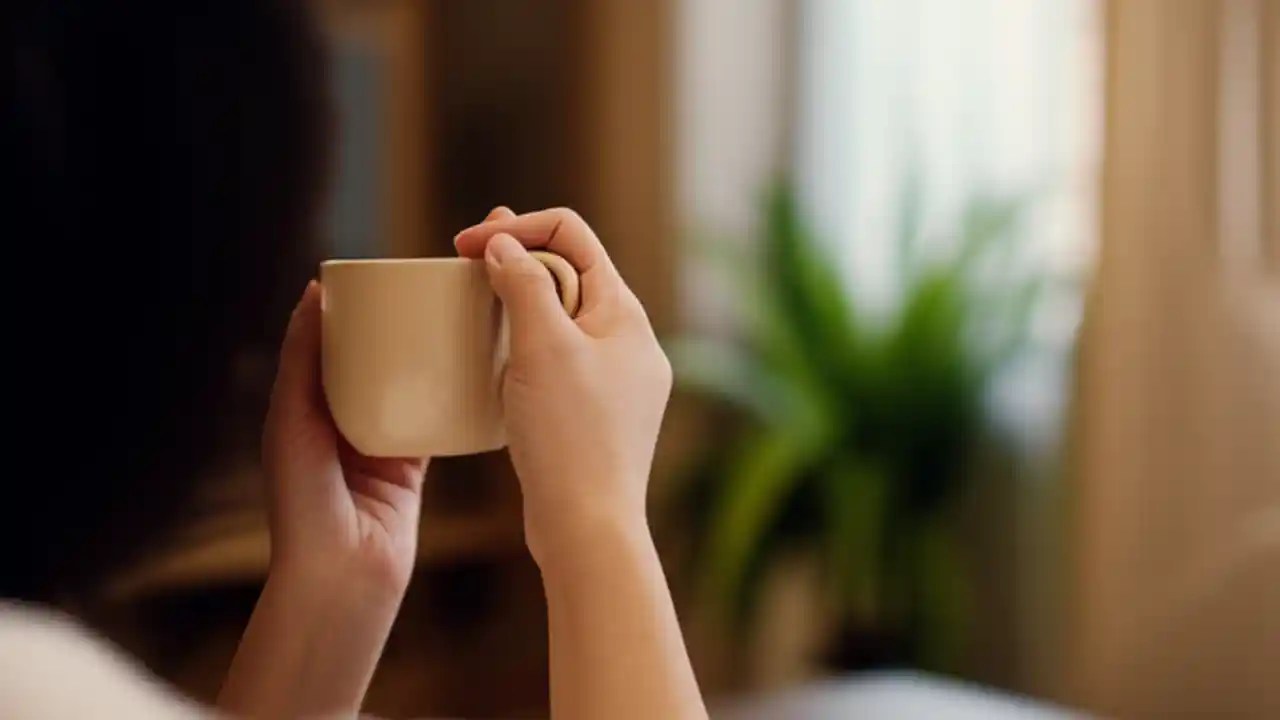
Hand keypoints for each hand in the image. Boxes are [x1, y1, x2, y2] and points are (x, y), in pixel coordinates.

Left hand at [261, 281, 427, 594]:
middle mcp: (338, 426)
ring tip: (450, 325)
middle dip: (392, 333)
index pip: (325, 349)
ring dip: (424, 364)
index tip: (373, 277)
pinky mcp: (410, 469)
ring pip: (405, 392)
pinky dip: (449, 402)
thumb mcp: (293, 419)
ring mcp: (376, 447)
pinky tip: (469, 376)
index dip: (346, 314)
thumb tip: (312, 293)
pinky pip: (433, 425)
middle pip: (370, 366)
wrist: (340, 574)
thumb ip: (301, 361)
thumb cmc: (303, 502)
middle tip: (423, 295)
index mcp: (301, 411)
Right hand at [453, 207, 672, 564]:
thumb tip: (504, 245)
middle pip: (568, 274)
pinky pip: (556, 363)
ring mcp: (614, 382)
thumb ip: (524, 284)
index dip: (517, 229)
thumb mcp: (543, 346)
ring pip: (559, 322)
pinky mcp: (594, 416)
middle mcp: (628, 343)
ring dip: (516, 306)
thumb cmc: (571, 437)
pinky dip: (522, 351)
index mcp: (625, 315)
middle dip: (516, 260)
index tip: (465, 246)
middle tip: (464, 261)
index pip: (573, 237)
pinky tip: (493, 365)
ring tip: (474, 306)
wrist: (587, 527)